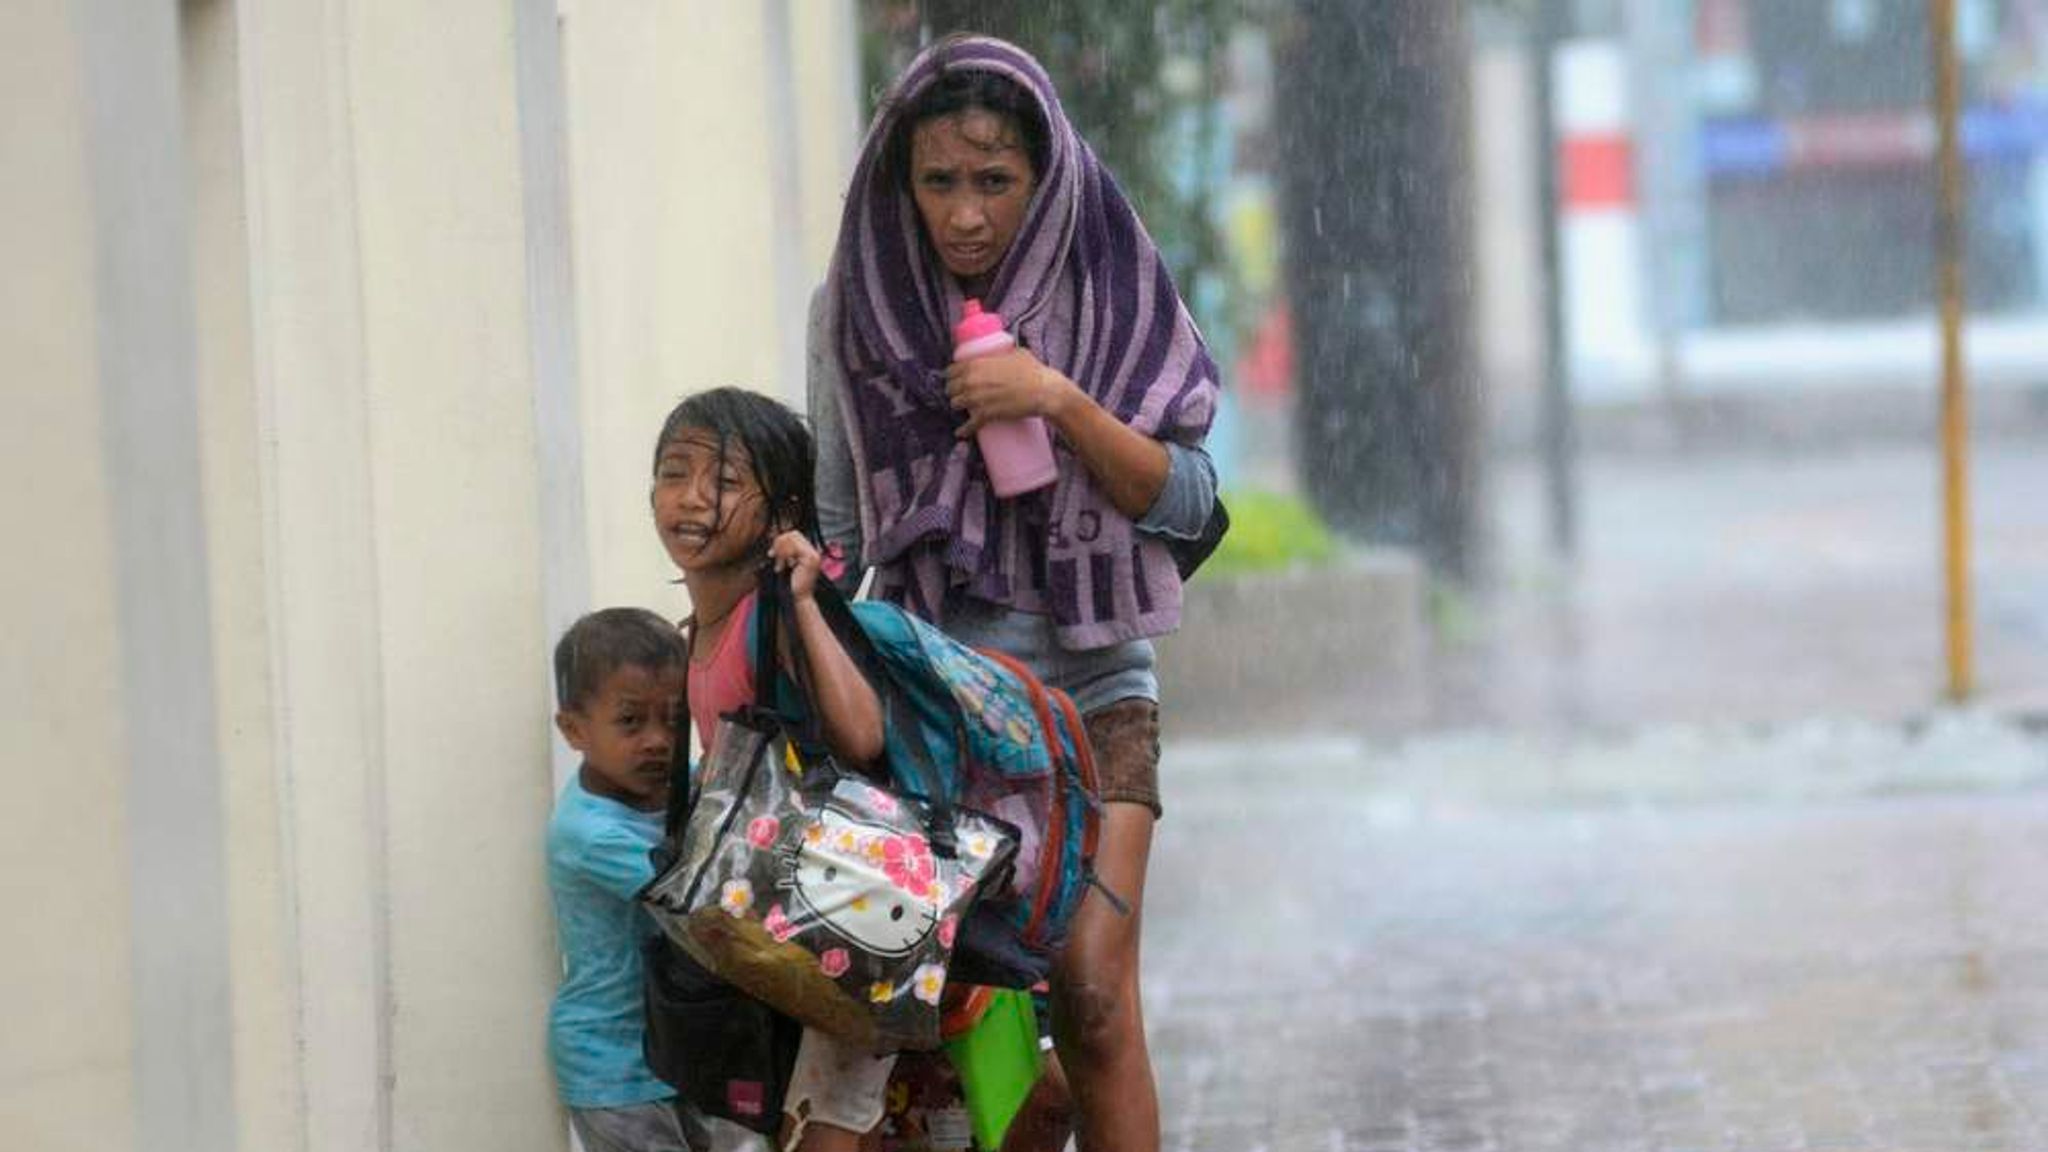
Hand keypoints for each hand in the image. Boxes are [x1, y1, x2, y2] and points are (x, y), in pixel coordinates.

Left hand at [767, 530, 825, 601]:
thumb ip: (786, 552)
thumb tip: (776, 540)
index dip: (781, 540)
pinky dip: (783, 556)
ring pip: (792, 539)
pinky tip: (781, 567)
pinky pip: (793, 548)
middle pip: (793, 534)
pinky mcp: (809, 559)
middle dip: (779, 543)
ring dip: (780, 550)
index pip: (795, 534)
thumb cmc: (792, 584)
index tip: (773, 553)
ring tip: (778, 564)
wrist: (799, 598)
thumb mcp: (788, 564)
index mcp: (810, 552)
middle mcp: (814, 551)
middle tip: (772, 555)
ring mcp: (813, 555)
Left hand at [944, 347, 1075, 437]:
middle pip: (951, 388)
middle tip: (960, 393)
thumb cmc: (1032, 371)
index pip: (951, 370)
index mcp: (975, 364)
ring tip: (963, 408)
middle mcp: (971, 381)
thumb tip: (1004, 352)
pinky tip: (960, 433)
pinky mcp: (985, 415)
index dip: (952, 375)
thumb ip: (1004, 353)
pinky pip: (968, 425)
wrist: (1043, 391)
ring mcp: (976, 399)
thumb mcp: (1015, 353)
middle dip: (954, 391)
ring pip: (955, 405)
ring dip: (958, 406)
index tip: (955, 379)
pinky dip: (964, 430)